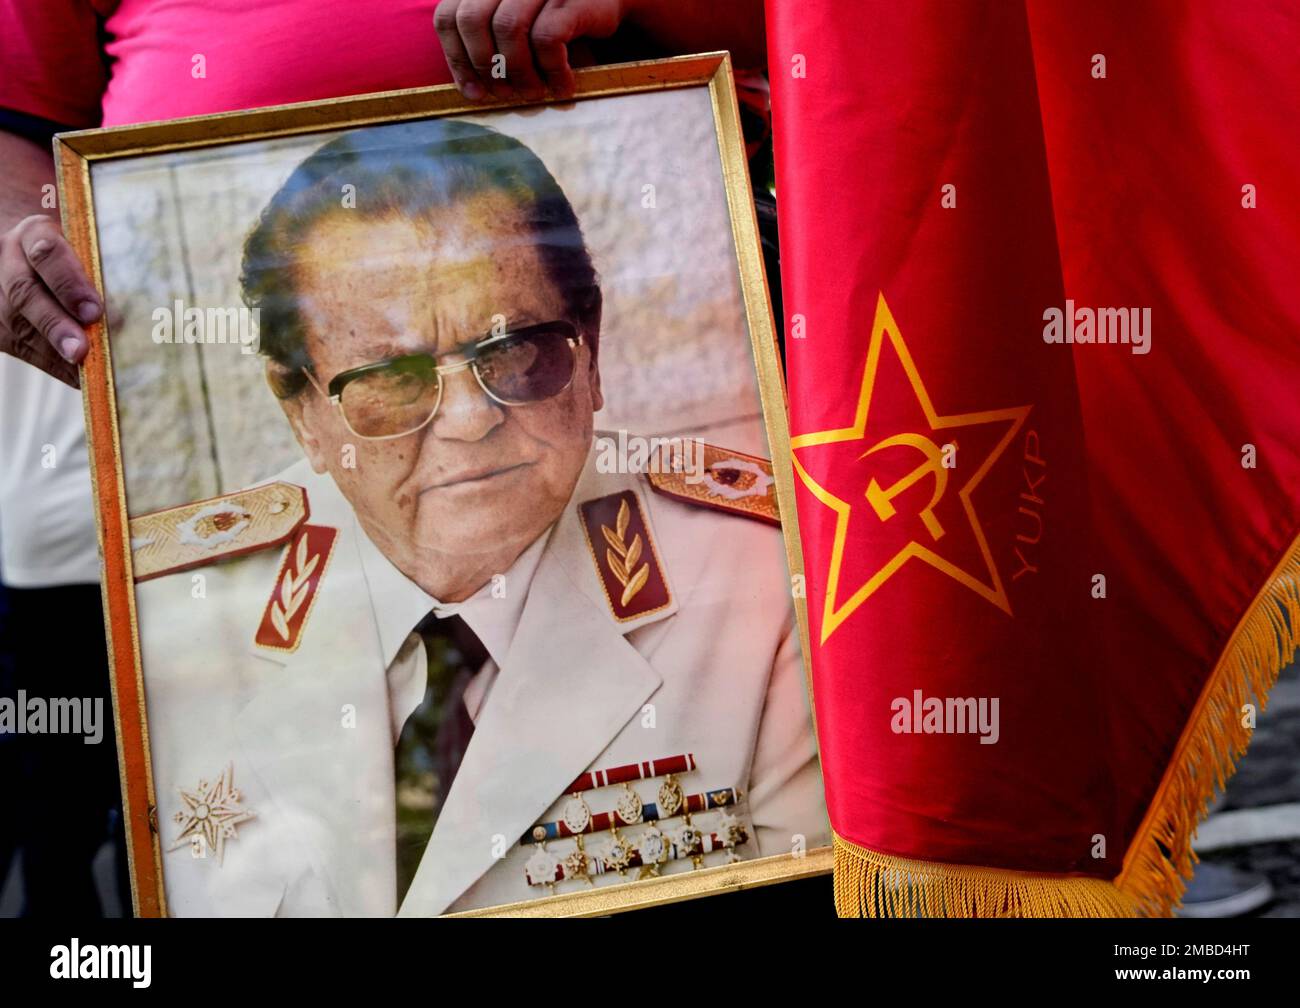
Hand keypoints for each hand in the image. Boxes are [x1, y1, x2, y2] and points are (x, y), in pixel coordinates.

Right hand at [0, 214, 100, 387]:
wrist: (36, 256)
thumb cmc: (81, 253)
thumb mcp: (92, 248)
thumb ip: (106, 267)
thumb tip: (130, 312)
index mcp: (36, 232)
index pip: (46, 252)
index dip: (69, 283)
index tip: (94, 310)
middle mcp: (9, 259)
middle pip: (24, 292)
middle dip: (55, 324)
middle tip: (81, 350)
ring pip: (17, 324)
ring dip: (52, 351)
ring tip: (83, 370)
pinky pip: (20, 347)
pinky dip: (52, 365)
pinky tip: (78, 378)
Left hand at [434, 0, 630, 100]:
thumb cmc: (557, 17)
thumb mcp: (516, 21)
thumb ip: (488, 39)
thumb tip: (471, 88)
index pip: (449, 15)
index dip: (456, 57)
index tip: (473, 91)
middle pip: (471, 20)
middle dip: (484, 66)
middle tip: (504, 94)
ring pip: (508, 29)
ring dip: (520, 73)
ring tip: (535, 93)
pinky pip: (548, 39)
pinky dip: (553, 71)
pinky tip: (563, 86)